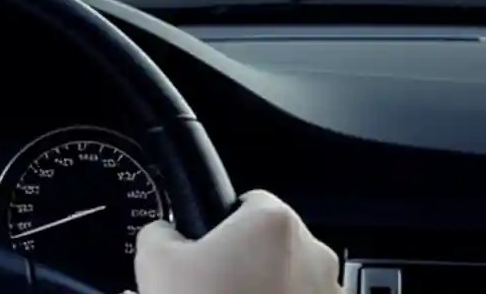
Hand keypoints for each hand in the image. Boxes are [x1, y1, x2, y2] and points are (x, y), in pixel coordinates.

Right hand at [134, 190, 340, 293]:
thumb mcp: (156, 264)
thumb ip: (158, 232)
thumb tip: (163, 233)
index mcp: (272, 222)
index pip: (246, 201)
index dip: (219, 225)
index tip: (206, 248)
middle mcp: (312, 252)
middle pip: (270, 244)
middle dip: (243, 262)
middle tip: (211, 289)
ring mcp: (329, 292)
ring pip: (289, 279)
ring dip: (264, 291)